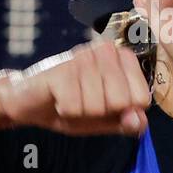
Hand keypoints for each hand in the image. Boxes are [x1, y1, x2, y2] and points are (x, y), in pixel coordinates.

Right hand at [0, 40, 151, 136]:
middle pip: (121, 102)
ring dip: (81, 112)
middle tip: (84, 101)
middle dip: (101, 112)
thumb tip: (139, 121)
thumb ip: (126, 122)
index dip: (123, 112)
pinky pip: (74, 108)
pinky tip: (58, 98)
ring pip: (97, 107)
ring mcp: (83, 57)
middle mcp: (106, 51)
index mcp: (123, 59)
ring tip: (70, 99)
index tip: (106, 103)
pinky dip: (65, 111)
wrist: (30, 101)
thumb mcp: (105, 119)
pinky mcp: (62, 69)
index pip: (142, 99)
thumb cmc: (72, 105)